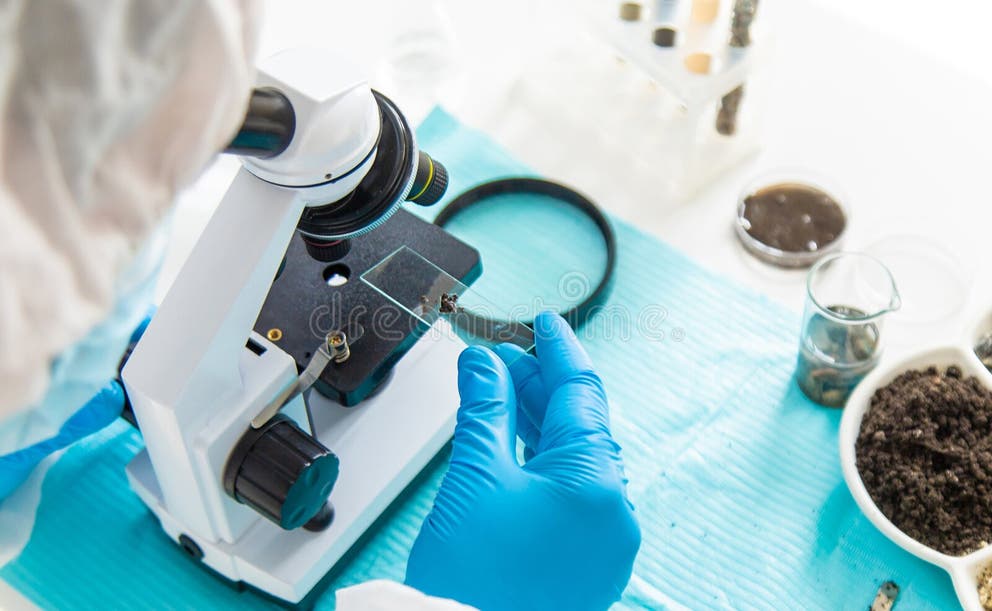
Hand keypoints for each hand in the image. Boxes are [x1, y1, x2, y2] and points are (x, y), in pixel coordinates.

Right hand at [406, 312, 639, 610]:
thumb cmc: (472, 583)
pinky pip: (571, 493)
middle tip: (499, 357)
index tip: (545, 322)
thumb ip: (485, 408)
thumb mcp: (474, 477)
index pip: (581, 393)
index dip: (558, 350)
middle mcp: (614, 511)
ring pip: (575, 459)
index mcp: (596, 483)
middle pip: (579, 424)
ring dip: (537, 421)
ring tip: (498, 390)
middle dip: (537, 385)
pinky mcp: (586, 560)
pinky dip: (542, 463)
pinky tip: (511, 440)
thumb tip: (484, 362)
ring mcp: (604, 539)